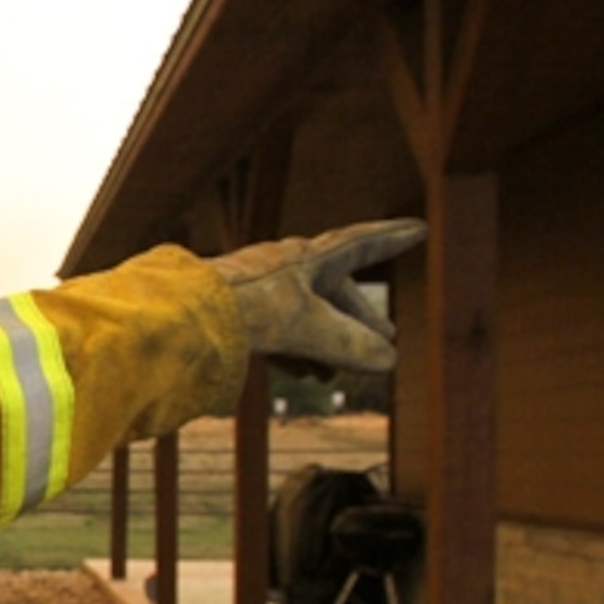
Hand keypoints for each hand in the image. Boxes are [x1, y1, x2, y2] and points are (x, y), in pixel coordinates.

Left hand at [208, 219, 424, 371]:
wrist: (185, 314)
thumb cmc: (249, 310)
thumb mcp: (311, 329)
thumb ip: (351, 344)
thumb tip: (389, 360)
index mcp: (309, 257)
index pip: (361, 244)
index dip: (391, 239)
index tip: (419, 228)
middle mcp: (286, 267)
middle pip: (335, 290)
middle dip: (362, 316)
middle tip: (388, 337)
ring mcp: (261, 290)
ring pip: (307, 314)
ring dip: (330, 341)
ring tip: (341, 373)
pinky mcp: (239, 315)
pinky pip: (279, 330)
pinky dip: (298, 350)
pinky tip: (305, 375)